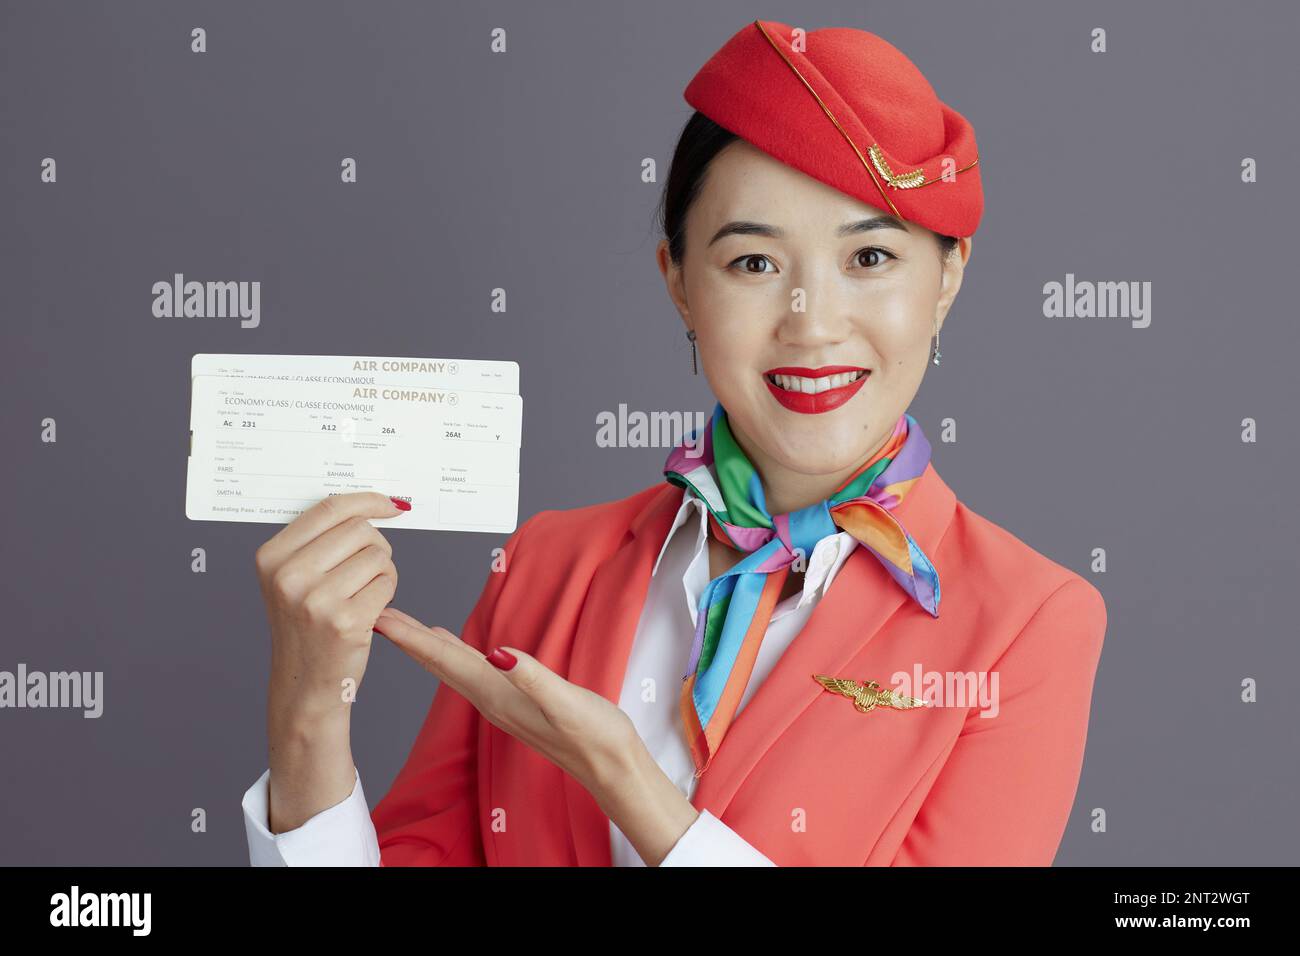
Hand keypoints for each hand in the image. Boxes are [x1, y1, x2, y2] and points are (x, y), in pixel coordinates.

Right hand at [253, 491, 404, 830]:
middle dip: (376, 544)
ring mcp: (316, 600)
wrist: (305, 686)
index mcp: (271, 558)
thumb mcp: (293, 579)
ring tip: (362, 594)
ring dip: (382, 571)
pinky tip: (369, 611)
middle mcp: (289, 576)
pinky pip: (387, 583)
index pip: (329, 509)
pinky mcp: (345, 621)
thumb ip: (318, 540)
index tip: (390, 504)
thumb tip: (369, 502)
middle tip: (368, 569)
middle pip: (360, 529)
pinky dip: (386, 593)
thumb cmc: (306, 627)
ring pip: (378, 556)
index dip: (367, 500)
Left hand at [373, 606, 701, 863]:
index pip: (446, 661)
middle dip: (409, 639)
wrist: (612, 767)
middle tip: (379, 614)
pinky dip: (455, 657)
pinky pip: (472, 674)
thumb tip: (498, 653)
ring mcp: (502, 703)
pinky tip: (454, 649)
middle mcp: (492, 700)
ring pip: (454, 669)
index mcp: (498, 695)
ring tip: (405, 628)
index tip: (382, 619)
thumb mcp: (567, 702)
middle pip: (440, 664)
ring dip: (427, 648)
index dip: (413, 638)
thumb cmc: (595, 735)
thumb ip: (533, 678)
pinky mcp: (515, 703)